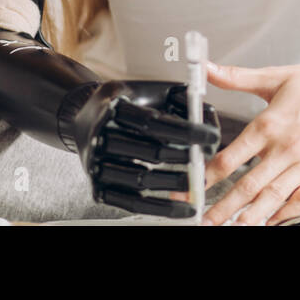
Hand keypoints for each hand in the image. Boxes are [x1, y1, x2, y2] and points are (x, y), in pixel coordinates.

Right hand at [65, 79, 220, 217]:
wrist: (88, 118)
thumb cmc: (129, 104)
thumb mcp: (152, 90)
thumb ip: (183, 98)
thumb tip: (209, 117)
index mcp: (115, 109)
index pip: (153, 122)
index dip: (186, 131)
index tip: (211, 137)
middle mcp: (101, 137)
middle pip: (148, 152)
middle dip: (184, 159)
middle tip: (207, 161)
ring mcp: (98, 165)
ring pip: (140, 180)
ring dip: (174, 183)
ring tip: (198, 183)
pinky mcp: (99, 188)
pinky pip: (132, 203)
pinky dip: (160, 208)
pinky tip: (183, 209)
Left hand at [197, 55, 299, 225]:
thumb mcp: (276, 76)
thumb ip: (238, 77)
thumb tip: (207, 69)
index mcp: (270, 124)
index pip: (230, 158)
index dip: (207, 177)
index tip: (192, 188)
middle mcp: (286, 147)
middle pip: (247, 186)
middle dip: (222, 207)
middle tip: (205, 220)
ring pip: (272, 197)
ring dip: (249, 216)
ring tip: (233, 227)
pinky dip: (284, 213)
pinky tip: (271, 220)